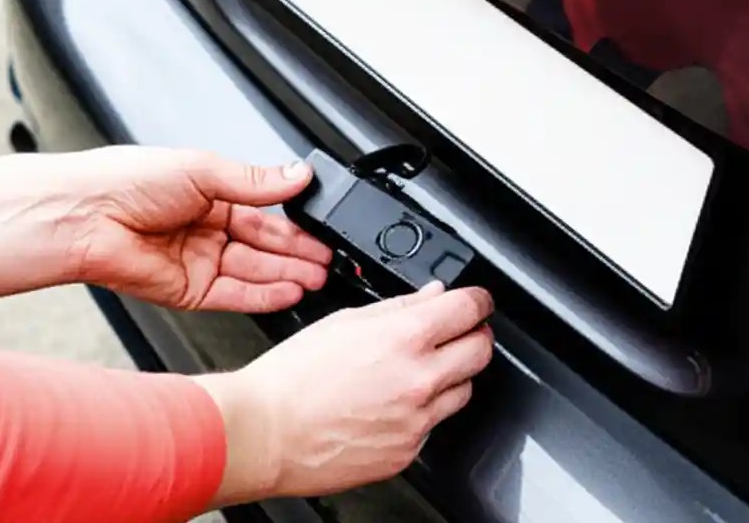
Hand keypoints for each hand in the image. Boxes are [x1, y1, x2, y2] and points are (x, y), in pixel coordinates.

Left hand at [0, 146, 331, 311]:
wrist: (82, 216)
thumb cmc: (124, 181)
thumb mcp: (202, 168)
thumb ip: (255, 180)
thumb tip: (296, 174)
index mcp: (209, 195)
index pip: (264, 214)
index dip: (295, 224)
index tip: (324, 228)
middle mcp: (205, 230)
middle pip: (263, 247)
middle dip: (298, 254)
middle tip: (329, 259)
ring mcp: (198, 263)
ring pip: (253, 274)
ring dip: (286, 276)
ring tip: (317, 278)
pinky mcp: (188, 292)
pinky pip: (234, 297)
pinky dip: (262, 297)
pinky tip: (287, 293)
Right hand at [195, 282, 494, 504]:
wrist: (266, 433)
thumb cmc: (292, 379)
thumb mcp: (344, 322)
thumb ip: (399, 307)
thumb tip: (434, 296)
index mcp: (405, 338)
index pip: (471, 308)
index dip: (477, 301)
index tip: (475, 302)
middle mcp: (420, 380)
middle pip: (481, 350)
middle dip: (473, 336)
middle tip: (454, 334)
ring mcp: (417, 420)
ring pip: (463, 390)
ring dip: (450, 376)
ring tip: (413, 373)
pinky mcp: (408, 452)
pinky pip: (433, 425)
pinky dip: (422, 413)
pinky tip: (391, 405)